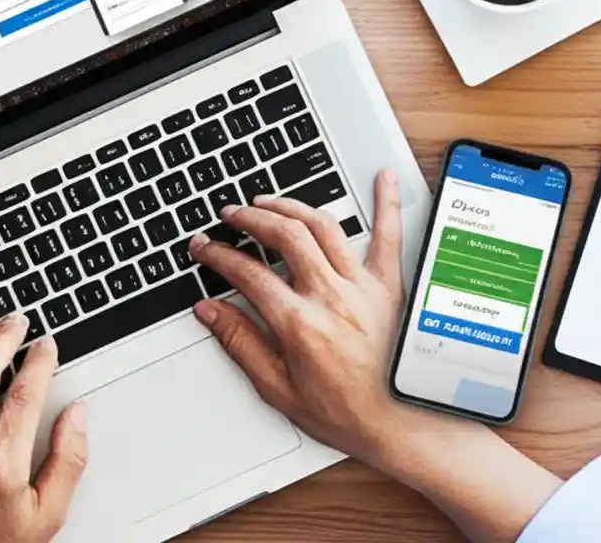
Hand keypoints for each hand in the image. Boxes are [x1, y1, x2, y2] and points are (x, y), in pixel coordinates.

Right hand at [189, 169, 409, 464]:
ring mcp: (363, 288)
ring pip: (324, 228)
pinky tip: (383, 176)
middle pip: (285, 237)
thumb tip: (209, 311)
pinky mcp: (390, 288)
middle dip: (251, 218)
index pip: (248, 274)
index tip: (204, 248)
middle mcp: (332, 298)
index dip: (219, 256)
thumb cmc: (342, 413)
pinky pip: (390, 236)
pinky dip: (386, 203)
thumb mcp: (277, 388)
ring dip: (293, 207)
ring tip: (270, 202)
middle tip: (232, 214)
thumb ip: (240, 342)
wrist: (396, 424)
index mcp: (300, 324)